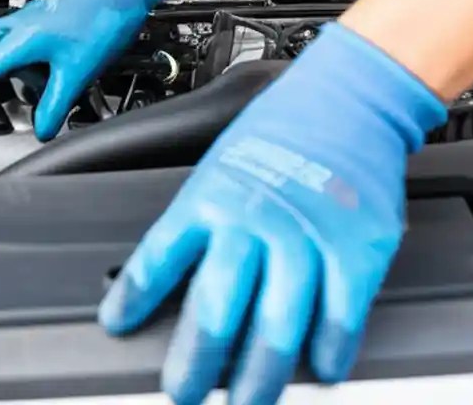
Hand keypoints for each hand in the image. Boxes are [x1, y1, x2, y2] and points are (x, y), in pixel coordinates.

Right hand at [0, 0, 184, 140]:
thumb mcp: (76, 74)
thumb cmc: (100, 19)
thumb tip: (43, 129)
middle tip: (39, 90)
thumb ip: (55, 105)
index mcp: (21, 41)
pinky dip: (43, 54)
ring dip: (31, 65)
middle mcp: (23, 26)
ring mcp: (37, 18)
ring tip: (60, 74)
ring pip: (16, 47)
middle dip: (13, 77)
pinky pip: (34, 38)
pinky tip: (70, 58)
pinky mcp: (52, 15)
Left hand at [98, 23, 446, 404]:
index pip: (158, 257)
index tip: (117, 327)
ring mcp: (305, 239)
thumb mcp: (219, 167)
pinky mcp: (356, 250)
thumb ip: (201, 224)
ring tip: (248, 401)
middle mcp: (252, 222)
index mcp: (208, 199)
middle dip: (195, 362)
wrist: (348, 98)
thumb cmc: (281, 132)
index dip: (134, 297)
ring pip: (277, 325)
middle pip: (216, 309)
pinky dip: (329, 350)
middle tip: (182, 393)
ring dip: (259, 375)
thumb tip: (173, 277)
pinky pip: (340, 315)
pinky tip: (321, 370)